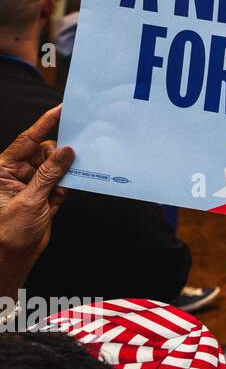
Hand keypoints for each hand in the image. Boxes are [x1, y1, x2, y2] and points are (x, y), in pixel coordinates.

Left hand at [0, 106, 73, 292]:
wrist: (11, 258)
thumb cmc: (8, 232)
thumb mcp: (29, 200)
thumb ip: (49, 173)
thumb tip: (66, 151)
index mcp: (3, 169)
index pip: (27, 140)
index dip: (44, 124)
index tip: (62, 110)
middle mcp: (16, 174)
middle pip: (45, 152)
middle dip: (59, 155)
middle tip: (76, 154)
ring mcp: (31, 185)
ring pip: (56, 167)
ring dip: (65, 173)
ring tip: (68, 182)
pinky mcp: (44, 197)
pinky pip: (61, 183)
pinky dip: (68, 185)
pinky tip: (67, 192)